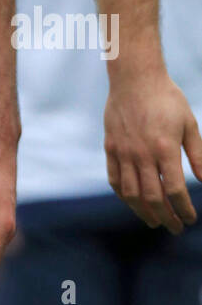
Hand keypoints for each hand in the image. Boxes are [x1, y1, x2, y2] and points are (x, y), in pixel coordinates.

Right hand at [104, 67, 201, 232]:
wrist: (134, 77)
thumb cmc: (166, 98)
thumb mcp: (189, 124)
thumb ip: (198, 155)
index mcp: (165, 148)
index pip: (175, 191)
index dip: (184, 209)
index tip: (191, 218)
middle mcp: (142, 154)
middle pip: (153, 198)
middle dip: (166, 218)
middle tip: (175, 228)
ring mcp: (123, 151)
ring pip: (131, 193)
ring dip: (143, 212)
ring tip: (154, 221)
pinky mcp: (110, 146)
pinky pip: (114, 179)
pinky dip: (124, 195)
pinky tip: (133, 202)